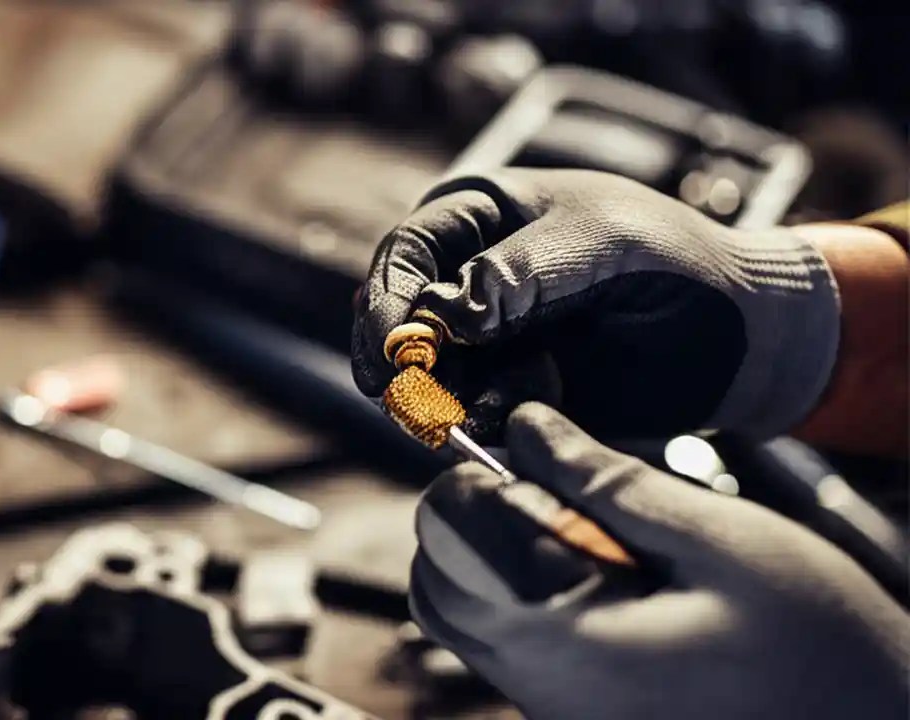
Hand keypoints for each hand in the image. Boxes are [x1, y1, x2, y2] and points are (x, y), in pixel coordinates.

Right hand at [352, 169, 840, 439]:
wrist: (742, 336)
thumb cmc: (677, 263)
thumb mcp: (603, 244)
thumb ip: (521, 272)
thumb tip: (443, 313)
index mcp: (478, 217)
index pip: (404, 254)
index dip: (388, 300)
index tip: (396, 349)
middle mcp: (465, 278)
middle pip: (395, 323)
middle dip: (404, 365)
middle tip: (419, 402)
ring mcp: (482, 342)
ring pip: (424, 379)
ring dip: (447, 400)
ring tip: (503, 401)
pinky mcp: (506, 394)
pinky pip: (469, 417)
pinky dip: (488, 422)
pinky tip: (536, 404)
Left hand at [412, 403, 909, 719]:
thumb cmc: (817, 649)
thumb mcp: (722, 543)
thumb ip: (610, 482)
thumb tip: (526, 427)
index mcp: (560, 640)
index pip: (449, 533)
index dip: (482, 474)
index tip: (539, 455)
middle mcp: (535, 684)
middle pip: (437, 574)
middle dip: (478, 512)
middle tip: (563, 488)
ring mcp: (547, 706)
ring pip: (461, 610)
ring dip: (494, 550)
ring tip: (587, 528)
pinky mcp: (568, 711)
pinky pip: (502, 641)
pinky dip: (518, 587)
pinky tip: (596, 568)